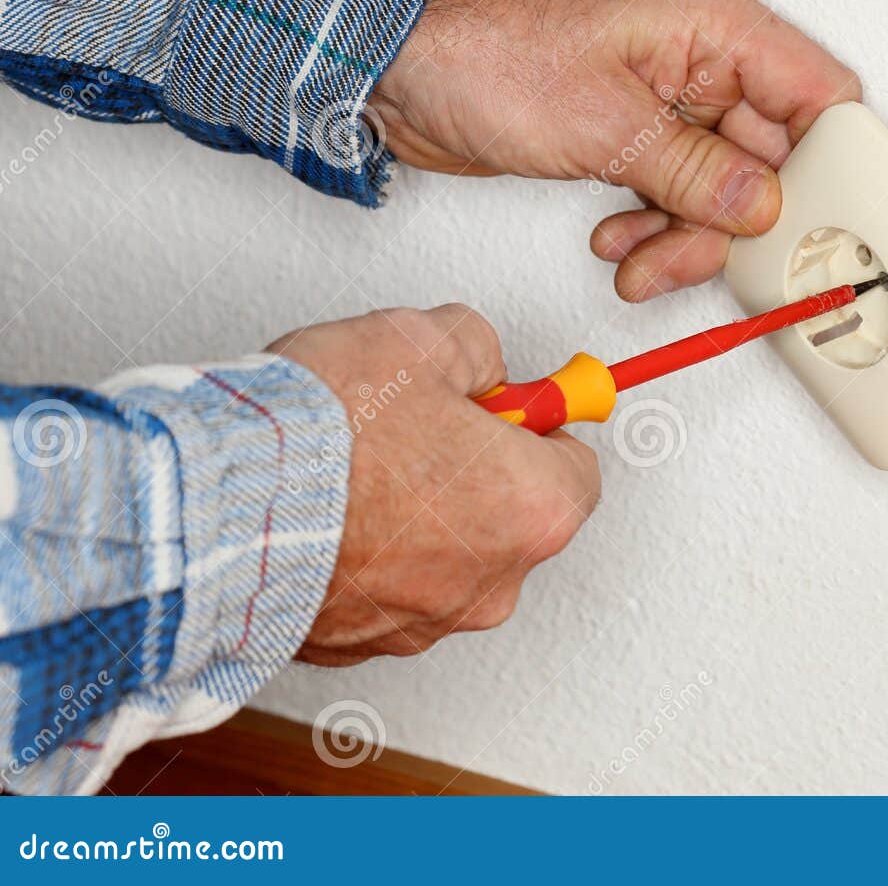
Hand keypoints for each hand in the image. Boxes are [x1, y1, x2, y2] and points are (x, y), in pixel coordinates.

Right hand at [267, 304, 598, 664]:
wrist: (216, 508)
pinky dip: (364, 554)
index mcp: (534, 509)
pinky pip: (383, 588)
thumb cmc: (323, 436)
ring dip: (415, 514)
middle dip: (473, 469)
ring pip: (445, 555)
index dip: (536, 426)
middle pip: (511, 514)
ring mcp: (425, 623)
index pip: (576, 468)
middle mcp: (493, 582)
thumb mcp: (424, 338)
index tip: (506, 405)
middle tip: (417, 425)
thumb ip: (477, 350)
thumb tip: (478, 365)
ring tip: (353, 465)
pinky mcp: (358, 646)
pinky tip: (323, 509)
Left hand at [369, 0, 859, 300]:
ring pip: (721, 182)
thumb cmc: (482, 48)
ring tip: (641, 258)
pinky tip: (619, 241)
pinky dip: (655, 226)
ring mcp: (665, 95)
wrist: (394, 60)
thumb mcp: (604, 124)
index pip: (819, 93)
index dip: (830, 162)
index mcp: (712, 23)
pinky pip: (676, 188)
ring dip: (686, 234)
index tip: (821, 218)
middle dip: (735, 217)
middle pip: (770, 153)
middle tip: (705, 252)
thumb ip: (695, 171)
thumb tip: (759, 205)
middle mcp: (698, 55)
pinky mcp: (631, 128)